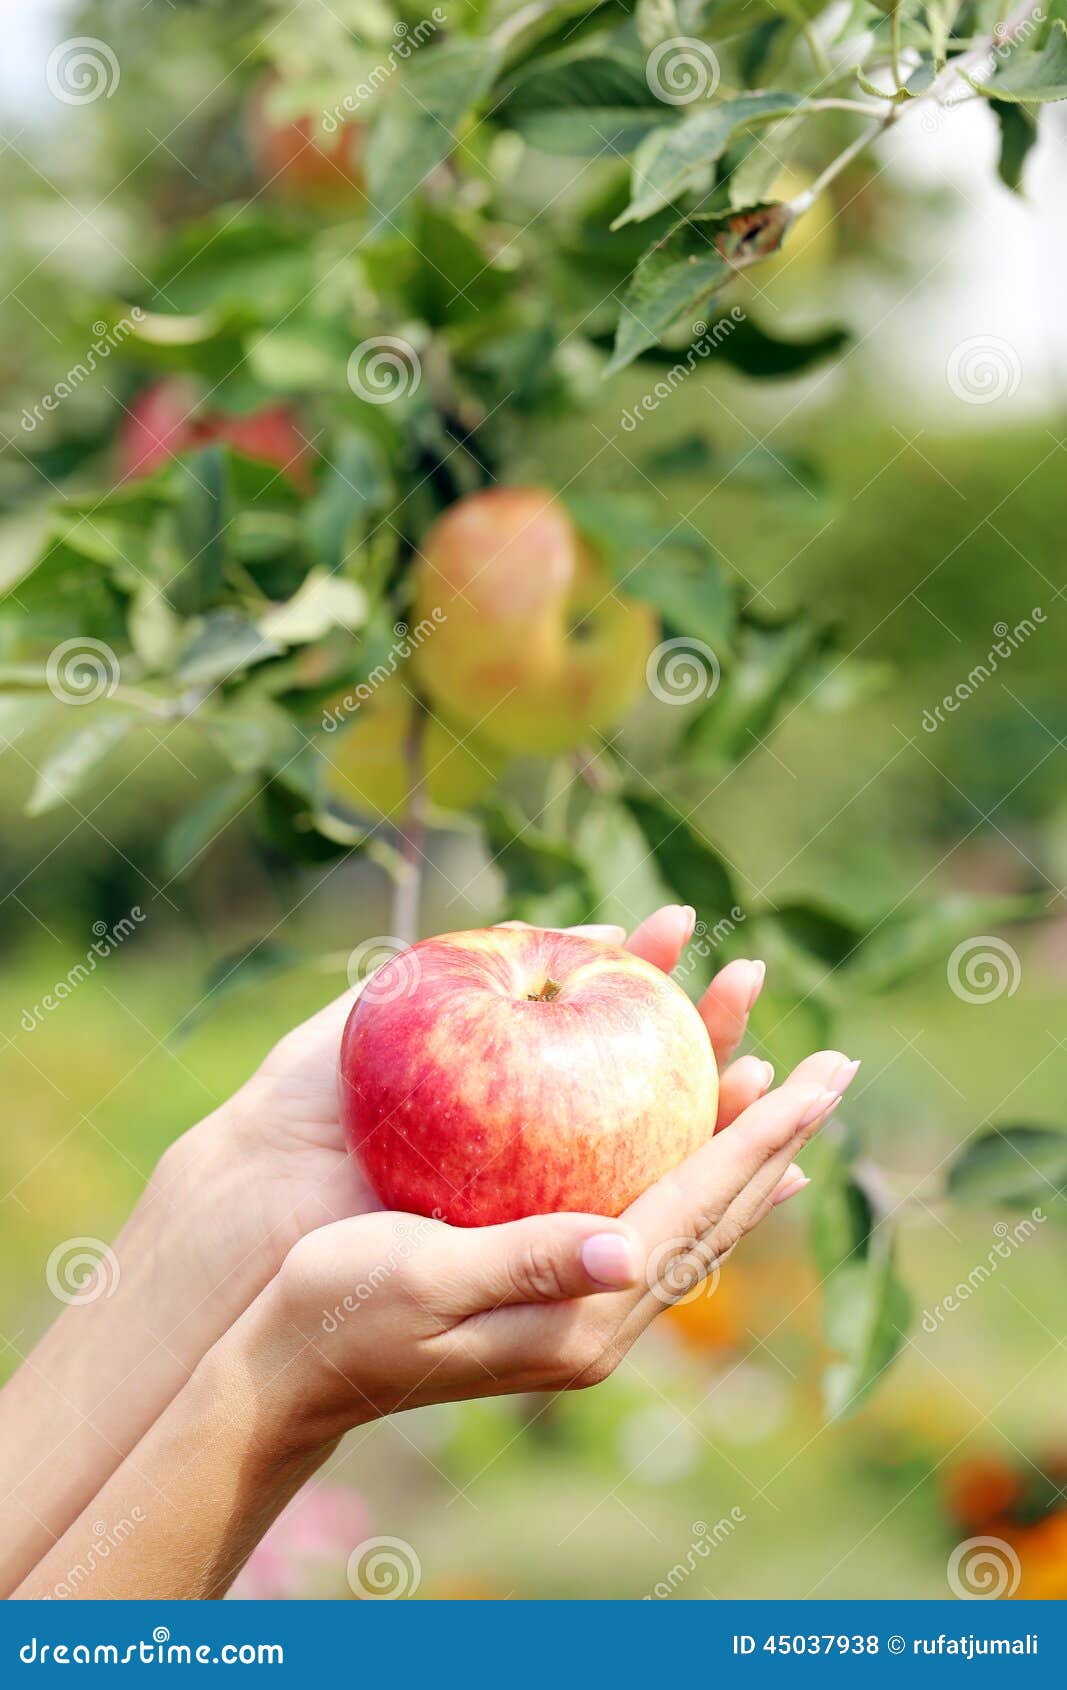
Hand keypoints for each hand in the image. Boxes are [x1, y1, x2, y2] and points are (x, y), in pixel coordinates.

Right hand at [237, 1042, 857, 1443]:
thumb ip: (525, 1264)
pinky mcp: (563, 1299)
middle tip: (839, 1068)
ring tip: (796, 1103)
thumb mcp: (423, 1280)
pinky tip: (714, 1155)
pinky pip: (659, 1229)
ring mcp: (586, 1313)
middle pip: (716, 1213)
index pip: (693, 1210)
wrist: (294, 1370)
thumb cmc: (340, 1312)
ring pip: (696, 1222)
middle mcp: (602, 1318)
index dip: (758, 1140)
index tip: (816, 1081)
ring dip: (749, 1156)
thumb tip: (626, 1249)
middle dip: (780, 1139)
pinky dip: (699, 1181)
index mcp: (581, 1314)